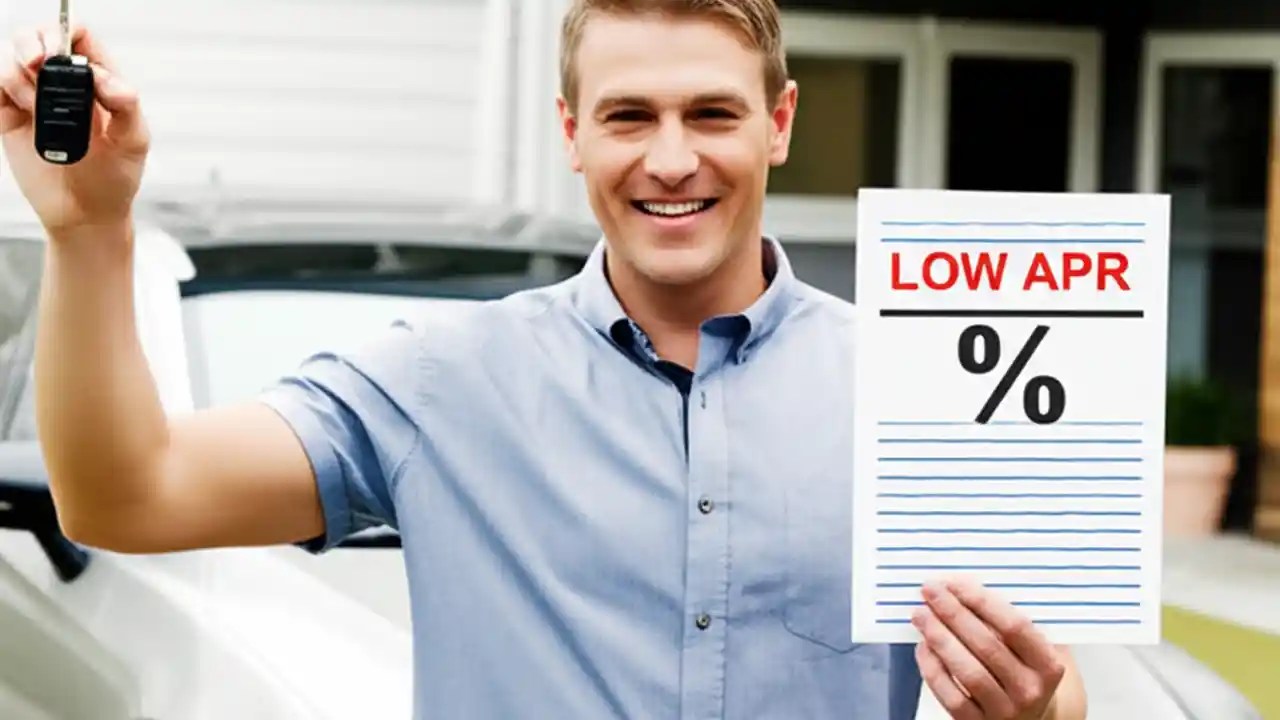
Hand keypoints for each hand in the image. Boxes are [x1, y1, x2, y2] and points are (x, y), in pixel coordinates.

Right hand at [0, 24, 148, 235]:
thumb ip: (126, 105)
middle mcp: (65, 84)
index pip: (79, 37)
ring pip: (12, 57)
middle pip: (38, 37)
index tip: (58, 53)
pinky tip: (22, 107)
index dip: (65, 33)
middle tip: (37, 64)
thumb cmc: (115, 178)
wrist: (84, 215)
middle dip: (32, 42)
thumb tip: (106, 79)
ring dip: (20, 73)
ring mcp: (36, 98)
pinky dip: (2, 86)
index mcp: (99, 82)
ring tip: (38, 105)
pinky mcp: (11, 115)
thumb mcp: (134, 142)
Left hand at [912, 577, 1066, 719]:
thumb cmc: (1026, 674)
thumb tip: (963, 585)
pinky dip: (933, 668)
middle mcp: (1030, 690)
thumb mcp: (1034, 648)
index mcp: (1048, 665)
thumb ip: (1009, 620)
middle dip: (953, 613)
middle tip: (931, 591)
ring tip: (921, 615)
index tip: (955, 583)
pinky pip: (950, 695)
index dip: (981, 601)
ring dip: (939, 637)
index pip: (1014, 626)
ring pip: (967, 671)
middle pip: (986, 645)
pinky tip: (923, 646)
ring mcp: (1004, 711)